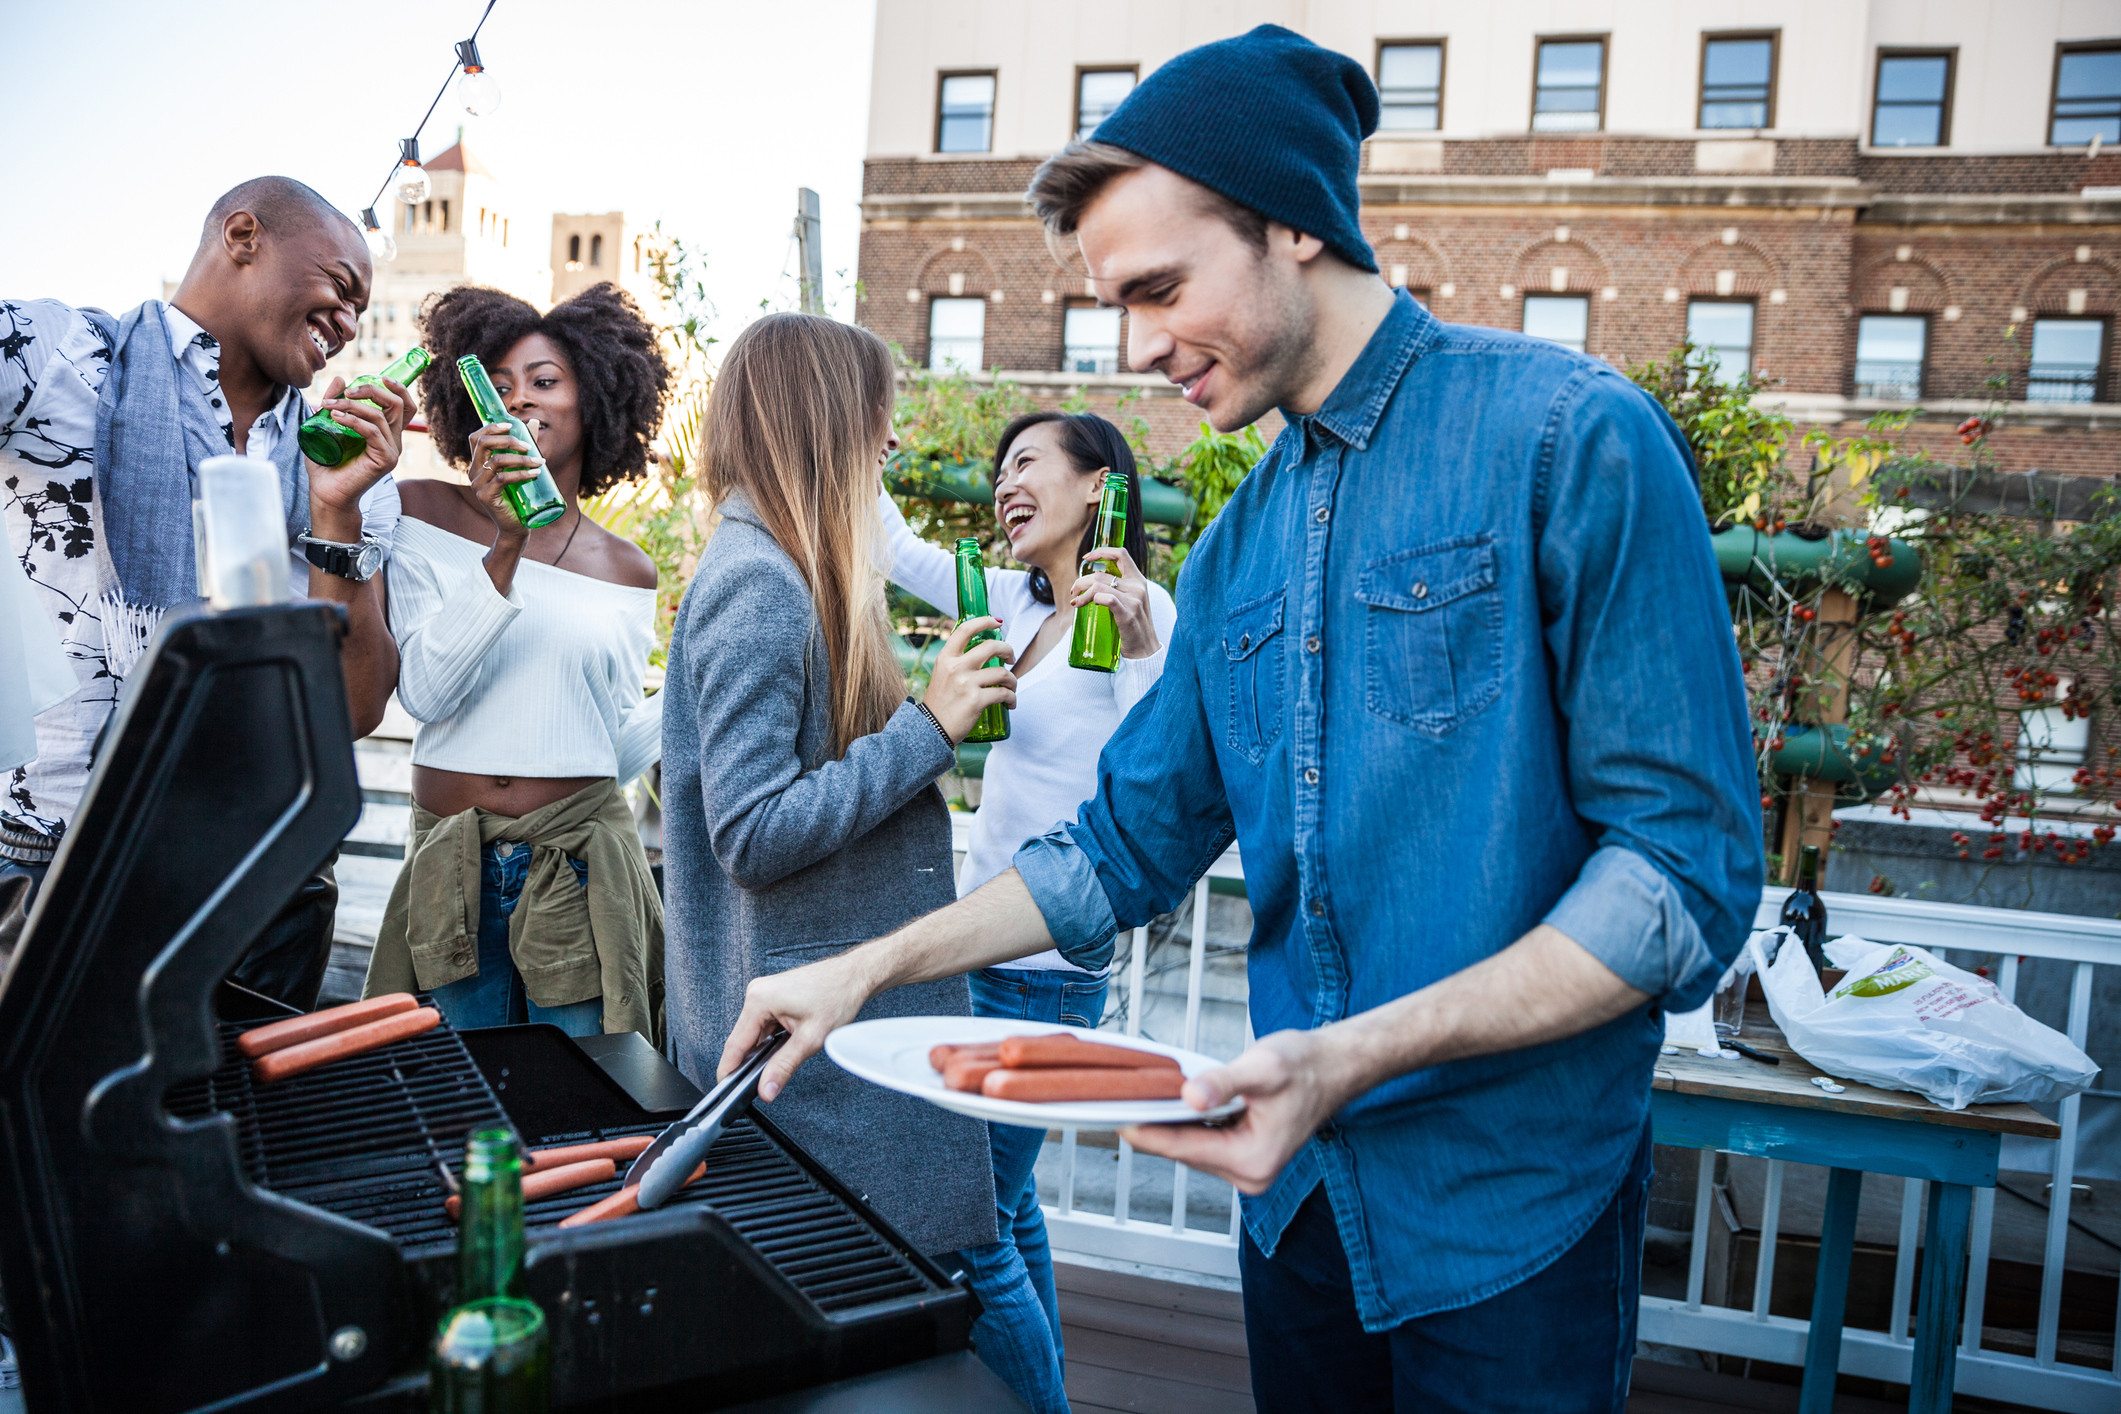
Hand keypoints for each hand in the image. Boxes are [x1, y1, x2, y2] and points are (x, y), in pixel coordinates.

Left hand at [308, 375, 409, 535]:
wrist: (326, 492)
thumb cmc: (326, 463)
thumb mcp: (327, 425)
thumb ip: (334, 403)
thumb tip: (340, 380)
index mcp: (386, 432)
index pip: (404, 406)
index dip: (398, 389)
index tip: (380, 377)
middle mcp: (393, 440)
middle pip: (399, 405)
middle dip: (374, 391)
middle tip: (348, 392)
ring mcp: (391, 451)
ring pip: (382, 416)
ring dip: (353, 406)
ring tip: (329, 407)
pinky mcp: (385, 460)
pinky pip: (372, 432)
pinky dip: (354, 421)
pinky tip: (336, 417)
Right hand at [465, 421, 544, 538]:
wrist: (514, 526)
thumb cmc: (518, 495)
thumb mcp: (520, 467)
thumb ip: (524, 446)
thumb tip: (532, 422)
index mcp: (478, 463)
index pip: (476, 438)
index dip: (491, 428)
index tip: (510, 425)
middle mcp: (473, 472)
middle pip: (483, 444)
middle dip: (508, 440)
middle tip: (529, 446)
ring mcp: (477, 485)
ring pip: (496, 461)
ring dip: (520, 458)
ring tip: (540, 461)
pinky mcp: (485, 496)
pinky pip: (503, 478)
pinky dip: (521, 473)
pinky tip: (535, 472)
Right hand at [719, 950, 879, 1100]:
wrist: (855, 976)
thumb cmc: (837, 997)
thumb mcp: (810, 1039)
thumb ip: (783, 1067)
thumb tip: (766, 1089)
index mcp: (759, 1000)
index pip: (735, 1044)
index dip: (729, 1070)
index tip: (726, 1090)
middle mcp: (757, 993)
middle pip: (744, 1039)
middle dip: (751, 1062)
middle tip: (761, 1084)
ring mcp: (764, 993)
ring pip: (756, 1033)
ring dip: (765, 1049)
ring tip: (782, 1060)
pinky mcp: (773, 996)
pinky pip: (764, 1024)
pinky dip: (772, 1039)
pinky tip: (787, 1045)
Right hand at [920, 614, 1016, 741]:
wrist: (930, 730)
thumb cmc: (940, 704)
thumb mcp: (942, 675)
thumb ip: (957, 663)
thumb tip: (981, 652)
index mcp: (946, 658)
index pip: (965, 629)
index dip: (984, 622)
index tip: (997, 622)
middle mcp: (955, 667)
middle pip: (991, 646)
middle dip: (1008, 650)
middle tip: (1011, 659)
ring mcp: (966, 683)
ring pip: (1002, 673)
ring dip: (1013, 680)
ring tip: (1011, 688)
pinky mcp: (976, 700)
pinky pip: (1004, 694)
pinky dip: (1012, 698)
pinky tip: (1010, 703)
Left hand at [1068, 546, 1160, 658]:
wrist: (1145, 650)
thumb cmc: (1133, 626)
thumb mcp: (1130, 601)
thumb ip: (1118, 589)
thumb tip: (1091, 583)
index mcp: (1138, 580)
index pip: (1121, 554)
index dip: (1102, 552)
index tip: (1086, 558)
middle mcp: (1138, 586)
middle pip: (1101, 575)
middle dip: (1081, 581)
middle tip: (1073, 592)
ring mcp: (1134, 600)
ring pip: (1098, 586)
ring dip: (1082, 593)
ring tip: (1075, 602)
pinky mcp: (1128, 613)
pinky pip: (1105, 598)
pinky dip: (1091, 599)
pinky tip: (1083, 605)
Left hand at [1118, 1029, 1350, 1194]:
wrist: (1334, 1068)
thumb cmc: (1306, 1066)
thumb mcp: (1263, 1068)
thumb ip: (1224, 1083)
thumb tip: (1190, 1095)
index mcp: (1254, 1160)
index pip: (1184, 1147)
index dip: (1146, 1131)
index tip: (1111, 1117)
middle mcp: (1249, 1173)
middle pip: (1183, 1150)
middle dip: (1153, 1125)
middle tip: (1115, 1100)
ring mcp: (1247, 1168)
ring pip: (1190, 1146)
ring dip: (1167, 1124)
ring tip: (1136, 1098)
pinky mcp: (1243, 1156)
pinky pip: (1202, 1141)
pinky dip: (1185, 1123)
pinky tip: (1170, 1102)